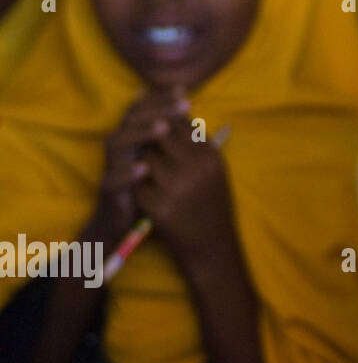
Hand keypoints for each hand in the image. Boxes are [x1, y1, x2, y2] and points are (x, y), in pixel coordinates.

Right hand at [89, 87, 189, 243]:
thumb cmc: (149, 189)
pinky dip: (127, 173)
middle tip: (185, 104)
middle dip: (158, 109)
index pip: (144, 109)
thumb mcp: (163, 161)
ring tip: (164, 128)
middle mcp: (121, 148)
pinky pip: (113, 180)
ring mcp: (111, 168)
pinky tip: (144, 168)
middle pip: (131, 119)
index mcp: (134, 138)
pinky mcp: (107, 191)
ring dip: (141, 133)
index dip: (161, 97)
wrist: (125, 226)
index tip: (184, 90)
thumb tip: (188, 110)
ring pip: (117, 143)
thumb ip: (170, 137)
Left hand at [133, 110, 239, 282]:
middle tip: (150, 151)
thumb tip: (173, 115)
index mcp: (211, 156)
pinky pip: (138, 187)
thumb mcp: (213, 171)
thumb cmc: (212, 205)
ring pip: (145, 159)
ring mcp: (179, 189)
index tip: (159, 130)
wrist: (212, 248)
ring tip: (153, 178)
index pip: (179, 122)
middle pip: (159, 134)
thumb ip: (197, 143)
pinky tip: (150, 199)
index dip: (164, 122)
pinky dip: (140, 190)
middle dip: (150, 140)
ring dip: (143, 165)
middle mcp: (197, 169)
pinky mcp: (161, 209)